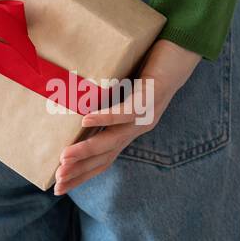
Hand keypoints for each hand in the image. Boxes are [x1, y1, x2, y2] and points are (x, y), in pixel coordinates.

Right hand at [54, 39, 201, 194]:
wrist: (181, 53)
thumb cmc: (148, 69)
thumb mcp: (121, 93)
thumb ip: (104, 106)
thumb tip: (76, 113)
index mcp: (130, 130)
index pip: (104, 159)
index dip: (82, 174)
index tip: (59, 187)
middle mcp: (138, 128)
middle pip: (106, 155)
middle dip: (80, 170)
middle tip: (58, 181)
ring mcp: (146, 116)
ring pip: (113, 139)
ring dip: (87, 150)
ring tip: (64, 158)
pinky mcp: (150, 97)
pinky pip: (126, 112)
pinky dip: (105, 118)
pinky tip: (86, 120)